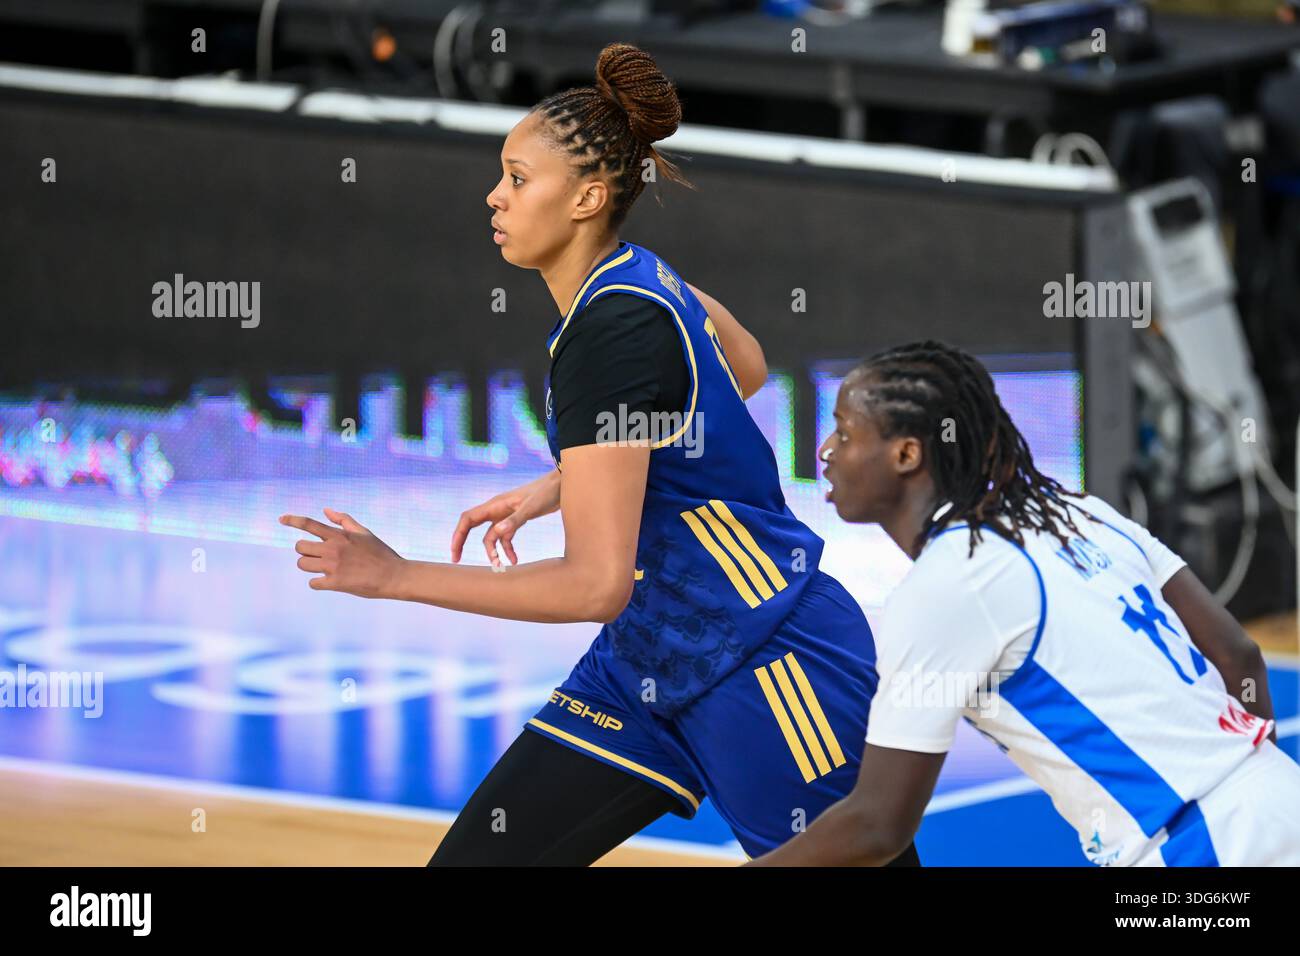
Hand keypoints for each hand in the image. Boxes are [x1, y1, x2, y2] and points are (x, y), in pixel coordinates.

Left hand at [280, 507, 404, 598]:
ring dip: (309, 566)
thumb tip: (325, 510)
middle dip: (305, 551)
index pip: (309, 524)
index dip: (293, 520)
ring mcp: (333, 566)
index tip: (281, 519)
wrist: (393, 576)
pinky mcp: (335, 583)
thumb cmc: (380, 553)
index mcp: (339, 535)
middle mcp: (333, 549)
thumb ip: (343, 520)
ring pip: (302, 564)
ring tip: (323, 568)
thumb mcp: (364, 532)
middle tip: (318, 555)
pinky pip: (313, 583)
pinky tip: (329, 582)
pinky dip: (318, 583)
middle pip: (299, 547)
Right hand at [450, 469, 560, 567]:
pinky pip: (505, 537)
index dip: (458, 535)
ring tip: (500, 566)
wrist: (561, 484)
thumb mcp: (532, 507)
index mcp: (495, 505)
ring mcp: (505, 515)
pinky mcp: (516, 520)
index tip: (454, 552)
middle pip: (472, 527)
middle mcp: (496, 510)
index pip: (468, 519)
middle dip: (463, 543)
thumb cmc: (546, 492)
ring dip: (494, 551)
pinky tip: (515, 560)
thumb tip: (498, 532)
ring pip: (491, 536)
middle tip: (457, 559)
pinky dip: (508, 549)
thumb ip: (516, 520)